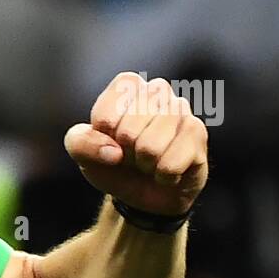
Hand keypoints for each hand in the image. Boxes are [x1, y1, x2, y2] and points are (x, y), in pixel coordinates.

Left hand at [65, 72, 208, 216]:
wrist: (141, 191)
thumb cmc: (111, 163)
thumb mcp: (82, 154)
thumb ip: (80, 143)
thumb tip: (114, 152)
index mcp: (126, 86)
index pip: (105, 116)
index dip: (104, 138)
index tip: (110, 140)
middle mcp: (157, 90)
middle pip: (128, 131)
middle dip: (126, 153)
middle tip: (132, 153)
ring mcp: (181, 109)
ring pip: (151, 147)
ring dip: (145, 165)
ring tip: (149, 161)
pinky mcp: (197, 132)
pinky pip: (171, 163)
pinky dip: (163, 176)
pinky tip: (167, 170)